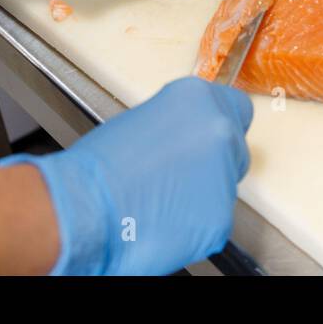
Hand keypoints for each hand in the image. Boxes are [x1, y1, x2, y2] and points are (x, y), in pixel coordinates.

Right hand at [1, 77, 253, 275]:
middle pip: (234, 149)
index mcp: (199, 99)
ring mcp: (224, 177)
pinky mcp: (219, 219)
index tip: (208, 140)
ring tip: (161, 200)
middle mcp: (220, 132)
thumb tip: (188, 140)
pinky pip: (213, 221)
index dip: (219, 127)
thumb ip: (180, 125)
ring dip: (201, 195)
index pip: (239, 108)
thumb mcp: (145, 121)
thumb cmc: (99, 166)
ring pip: (223, 188)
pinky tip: (164, 220)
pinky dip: (194, 224)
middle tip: (178, 175)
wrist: (83, 208)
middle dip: (212, 163)